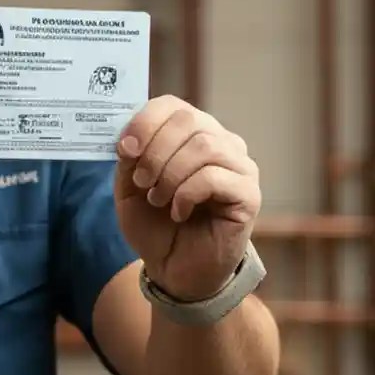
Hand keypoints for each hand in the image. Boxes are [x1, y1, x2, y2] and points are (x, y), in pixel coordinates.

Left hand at [115, 95, 260, 300]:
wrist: (174, 269)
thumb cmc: (155, 225)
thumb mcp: (128, 188)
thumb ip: (129, 158)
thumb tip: (130, 138)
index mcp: (191, 134)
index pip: (173, 105)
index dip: (145, 122)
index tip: (124, 150)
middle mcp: (221, 143)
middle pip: (189, 120)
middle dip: (155, 151)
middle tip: (141, 181)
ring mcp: (239, 167)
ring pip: (204, 146)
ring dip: (170, 174)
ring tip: (158, 200)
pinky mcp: (249, 195)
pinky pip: (214, 177)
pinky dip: (186, 194)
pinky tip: (179, 212)